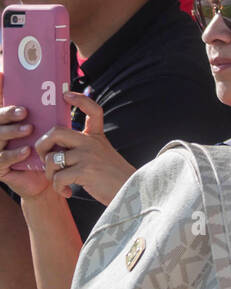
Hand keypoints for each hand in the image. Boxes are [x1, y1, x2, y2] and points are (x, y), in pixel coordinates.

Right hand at [0, 70, 50, 199]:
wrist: (48, 179)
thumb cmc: (49, 151)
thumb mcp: (50, 130)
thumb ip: (49, 113)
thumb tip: (65, 91)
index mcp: (8, 122)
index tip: (1, 74)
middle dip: (7, 113)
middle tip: (24, 111)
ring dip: (11, 132)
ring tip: (28, 129)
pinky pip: (2, 159)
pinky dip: (13, 154)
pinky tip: (26, 150)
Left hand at [33, 89, 133, 205]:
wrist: (131, 193)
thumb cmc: (113, 178)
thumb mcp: (103, 156)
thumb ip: (84, 148)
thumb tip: (56, 150)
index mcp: (97, 137)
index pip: (92, 110)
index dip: (79, 100)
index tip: (67, 95)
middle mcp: (92, 142)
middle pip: (55, 132)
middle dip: (41, 146)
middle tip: (45, 158)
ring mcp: (88, 155)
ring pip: (52, 159)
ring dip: (49, 174)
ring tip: (59, 182)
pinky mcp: (85, 170)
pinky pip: (57, 177)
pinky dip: (58, 187)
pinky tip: (67, 191)